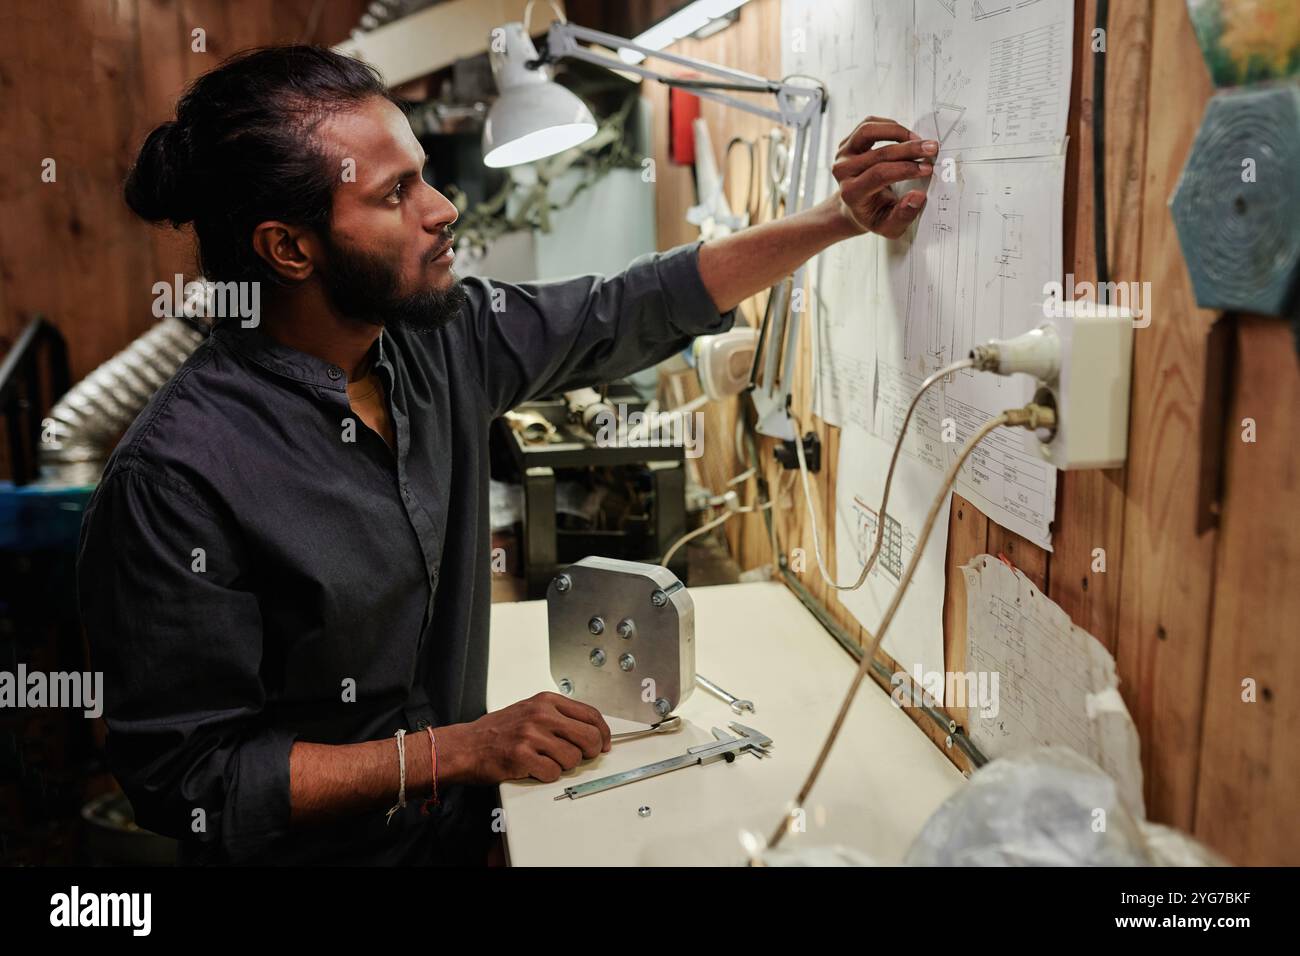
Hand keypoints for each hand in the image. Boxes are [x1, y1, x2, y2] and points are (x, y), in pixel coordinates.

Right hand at [453, 692, 610, 784]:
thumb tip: (590, 731)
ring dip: (564, 766)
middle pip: (589, 737)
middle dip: (591, 752)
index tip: (605, 743)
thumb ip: (559, 717)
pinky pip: (553, 773)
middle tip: (582, 758)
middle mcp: (541, 715)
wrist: (466, 745)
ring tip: (547, 761)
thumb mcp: (530, 710)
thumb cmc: (498, 731)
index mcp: (546, 701)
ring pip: (572, 758)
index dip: (603, 733)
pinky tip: (535, 768)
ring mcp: (531, 735)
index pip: (590, 715)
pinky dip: (547, 776)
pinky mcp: (522, 756)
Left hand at [832, 116, 937, 238]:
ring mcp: (843, 154)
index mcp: (851, 194)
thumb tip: (918, 197)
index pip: (879, 175)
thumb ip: (903, 216)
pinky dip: (889, 126)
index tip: (927, 168)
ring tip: (918, 139)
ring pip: (869, 130)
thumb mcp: (889, 227)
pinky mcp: (848, 142)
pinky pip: (869, 124)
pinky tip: (905, 136)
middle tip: (931, 149)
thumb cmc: (875, 215)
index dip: (906, 169)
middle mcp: (842, 172)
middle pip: (878, 154)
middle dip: (909, 149)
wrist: (854, 206)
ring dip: (897, 131)